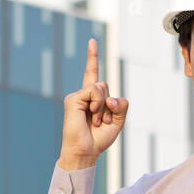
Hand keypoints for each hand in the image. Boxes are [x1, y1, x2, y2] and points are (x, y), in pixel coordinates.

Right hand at [60, 37, 128, 167]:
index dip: (92, 58)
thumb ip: (121, 105)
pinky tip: (91, 115)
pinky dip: (97, 104)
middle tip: (103, 122)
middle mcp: (83, 95)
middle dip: (110, 104)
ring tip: (96, 121)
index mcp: (91, 99)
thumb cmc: (98, 139)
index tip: (92, 41)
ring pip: (101, 86)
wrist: (85, 152)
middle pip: (104, 85)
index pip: (92, 74)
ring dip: (104, 106)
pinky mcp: (72, 99)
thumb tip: (110, 97)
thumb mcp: (118, 121)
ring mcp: (76, 96)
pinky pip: (93, 91)